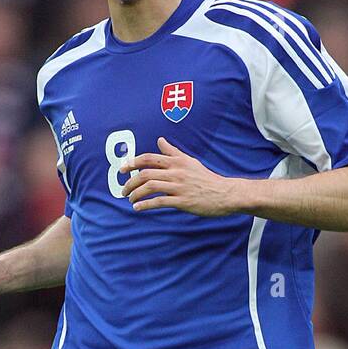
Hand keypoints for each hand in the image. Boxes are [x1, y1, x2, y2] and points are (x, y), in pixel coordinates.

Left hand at [120, 136, 236, 215]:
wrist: (224, 193)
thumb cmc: (206, 178)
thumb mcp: (189, 161)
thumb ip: (173, 152)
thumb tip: (160, 140)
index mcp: (177, 161)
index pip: (149, 158)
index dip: (132, 163)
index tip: (122, 169)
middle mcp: (176, 172)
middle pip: (145, 173)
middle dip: (130, 182)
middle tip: (123, 190)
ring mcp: (179, 187)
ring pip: (150, 187)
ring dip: (136, 194)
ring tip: (130, 200)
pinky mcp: (182, 201)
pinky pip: (159, 202)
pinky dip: (145, 205)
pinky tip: (138, 208)